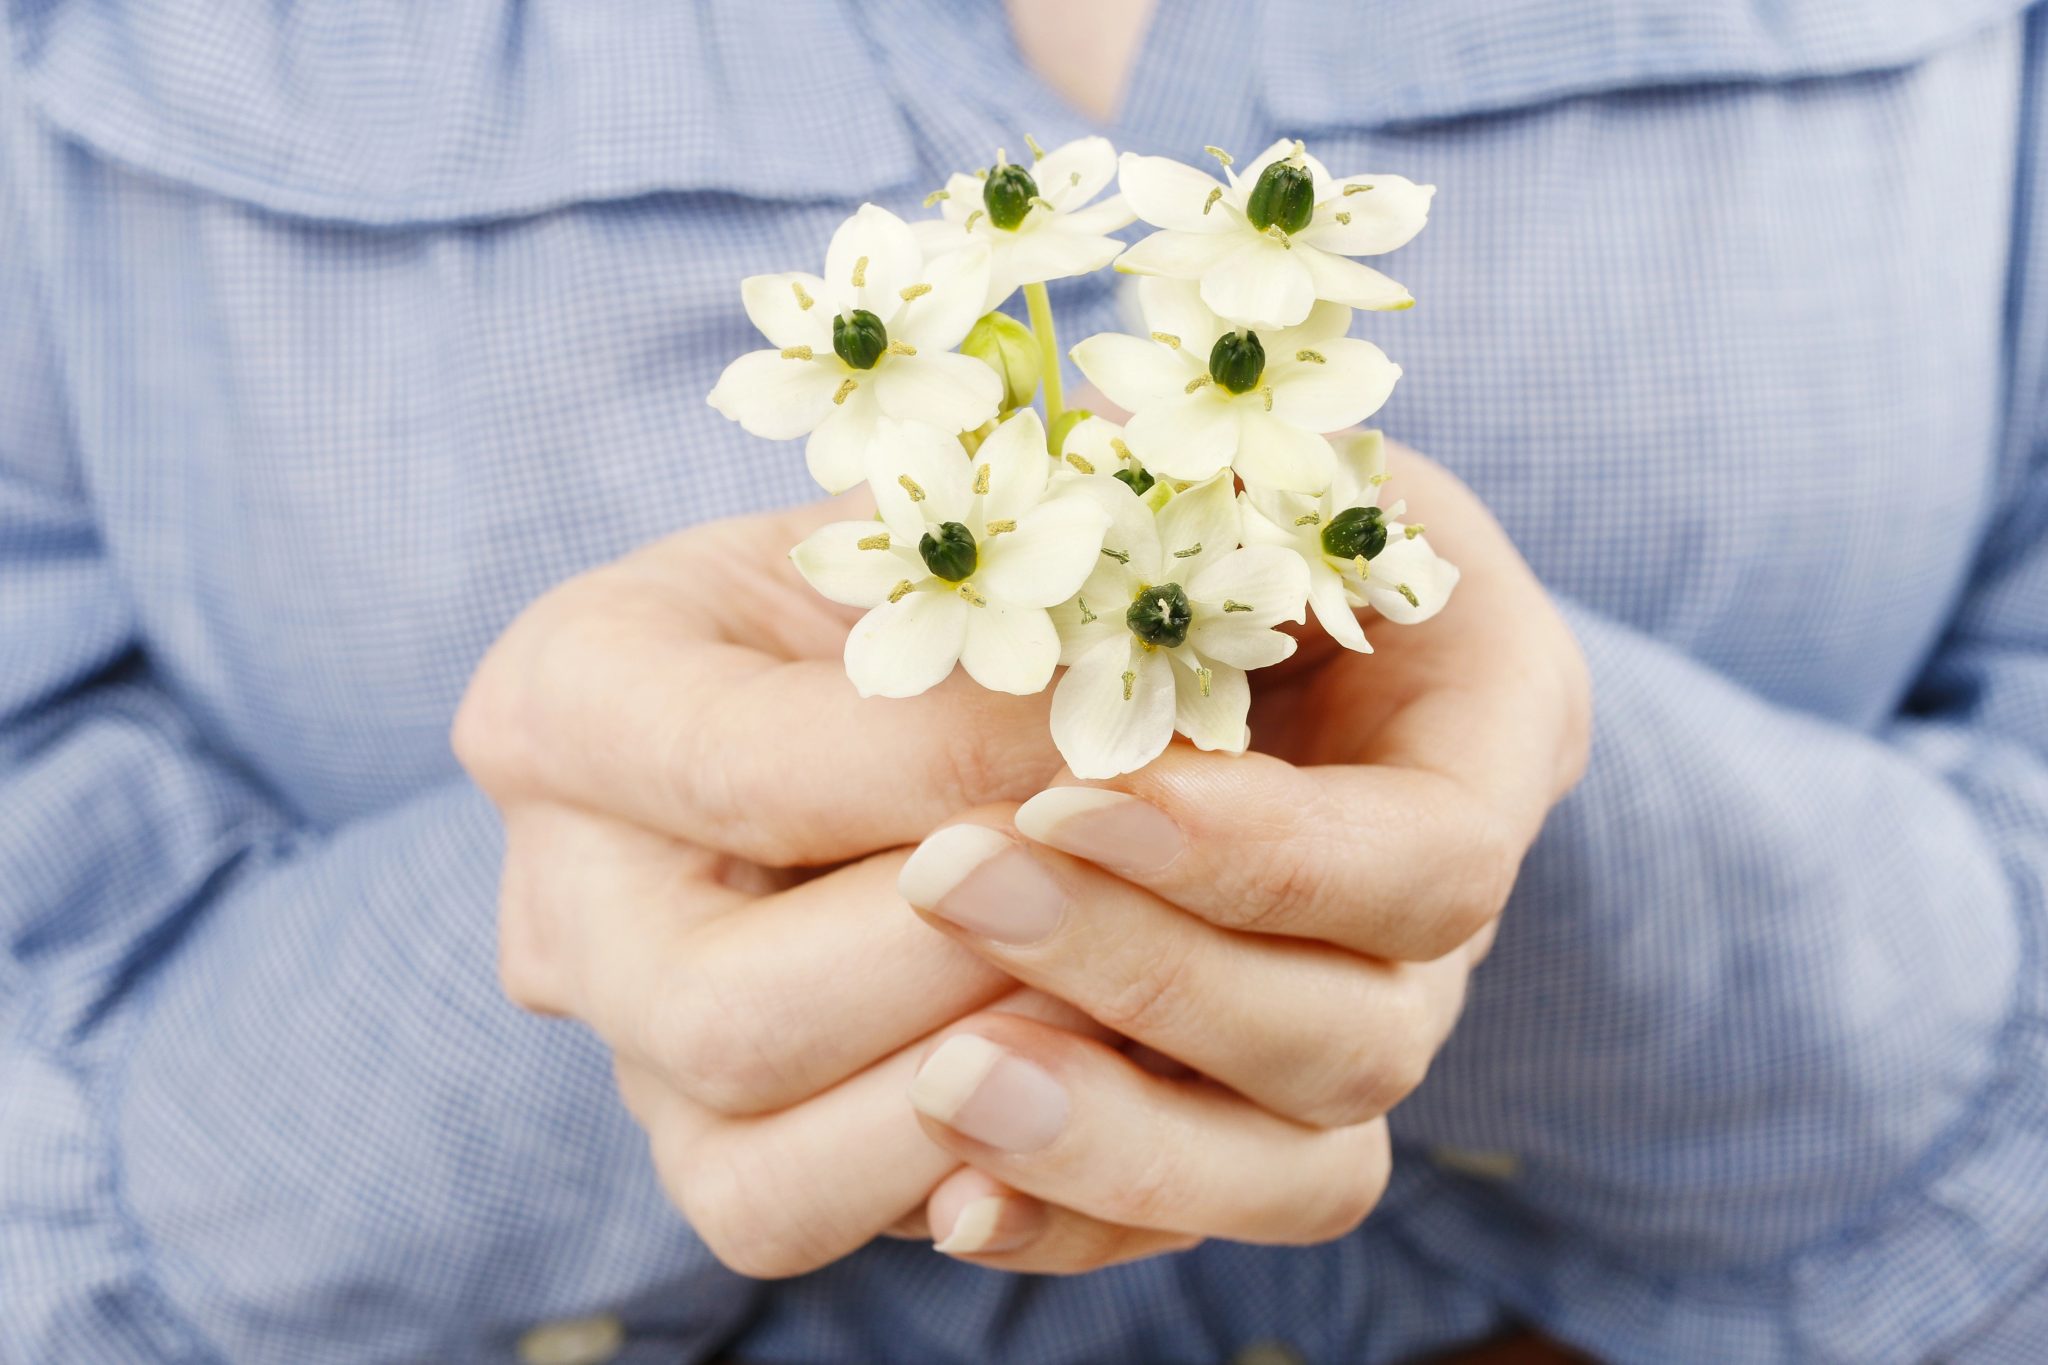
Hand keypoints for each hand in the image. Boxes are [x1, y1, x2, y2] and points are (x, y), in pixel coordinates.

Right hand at [454, 500, 1093, 1276]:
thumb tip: (1149, 651)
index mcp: (567, 700)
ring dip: (984, 1098)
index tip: (1133, 733)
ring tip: (1139, 994)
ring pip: (760, 1178)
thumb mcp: (928, 530)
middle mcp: (562, 903)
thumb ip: (1001, 567)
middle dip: (964, 964)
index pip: (745, 765)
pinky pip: (832, 1225)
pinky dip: (993, 1181)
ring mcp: (630, 1057)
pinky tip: (1116, 1078)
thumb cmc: (905, 586)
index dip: (956, 763)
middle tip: (1140, 894)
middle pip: (724, 1015)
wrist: (859, 698)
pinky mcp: (720, 1155)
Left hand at [891, 439, 1590, 1269]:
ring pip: (1299, 1166)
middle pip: (1366, 1035)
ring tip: (946, 1090)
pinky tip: (947, 1193)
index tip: (1075, 791)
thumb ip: (1175, 507)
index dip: (1266, 855)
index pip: (1433, 859)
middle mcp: (1438, 912)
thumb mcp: (1205, 448)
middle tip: (957, 888)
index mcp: (1487, 729)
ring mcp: (1348, 1016)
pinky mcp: (1242, 1099)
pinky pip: (1194, 1206)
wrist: (1177, 580)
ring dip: (1122, 1134)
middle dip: (1160, 976)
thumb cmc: (1197, 475)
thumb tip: (1062, 545)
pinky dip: (1078, 1211)